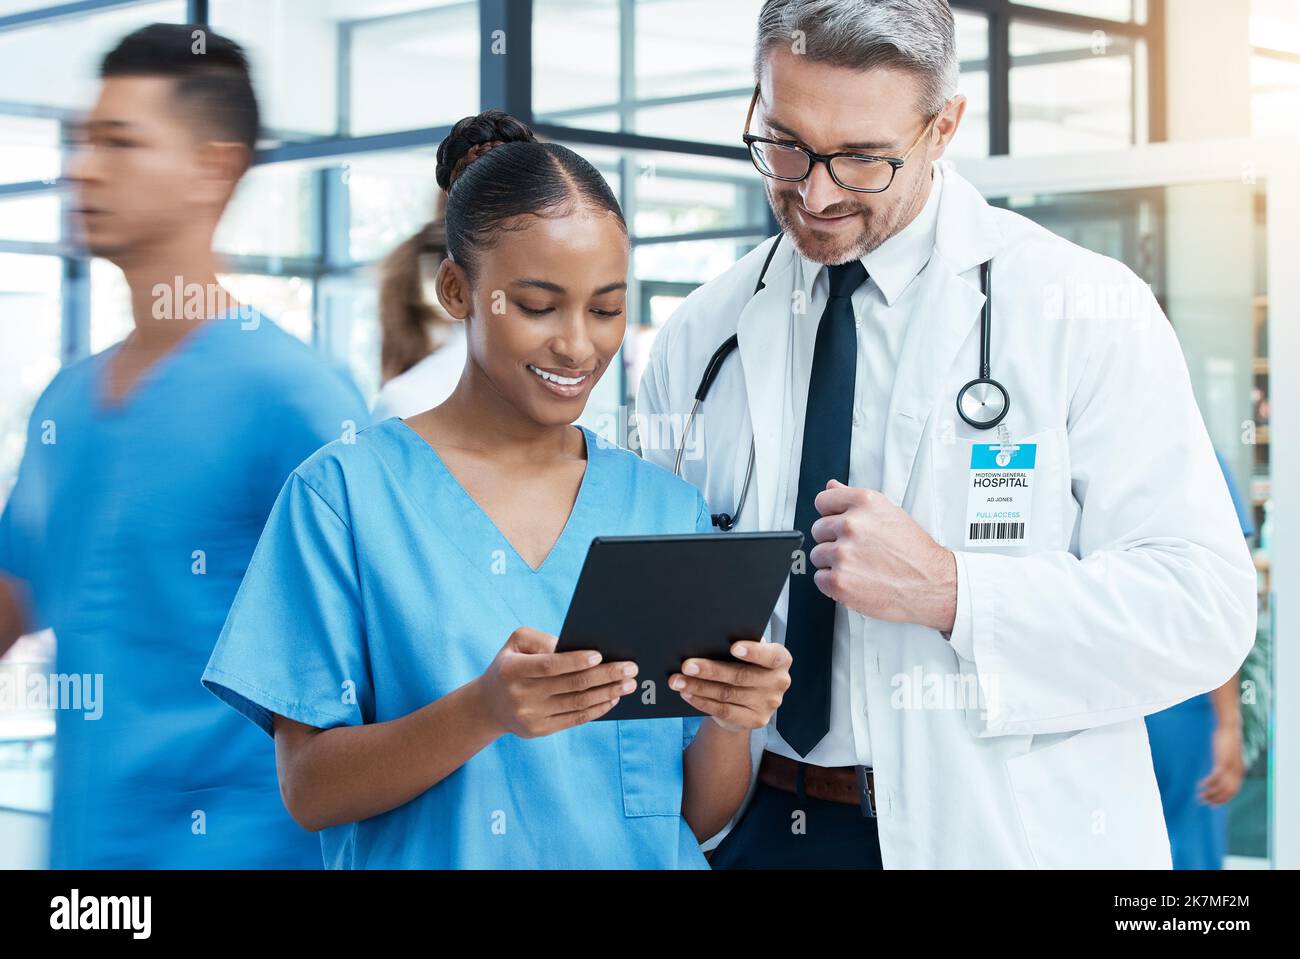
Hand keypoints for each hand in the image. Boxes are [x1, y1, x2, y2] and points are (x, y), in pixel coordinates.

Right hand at [477, 627, 637, 737]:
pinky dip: (598, 708)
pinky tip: (613, 698)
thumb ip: (542, 639)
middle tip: (630, 668)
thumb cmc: (511, 665)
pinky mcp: (540, 730)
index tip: (600, 656)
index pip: (549, 665)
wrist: (489, 705)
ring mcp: (530, 716)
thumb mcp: (516, 643)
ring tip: (628, 683)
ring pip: (577, 704)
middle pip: (571, 685)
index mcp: (512, 670)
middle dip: (605, 676)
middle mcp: (520, 695)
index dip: (575, 661)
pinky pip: (575, 719)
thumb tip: (575, 648)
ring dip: (608, 693)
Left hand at [668, 640, 791, 732]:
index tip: (733, 647)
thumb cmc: (746, 665)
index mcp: (781, 660)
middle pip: (741, 676)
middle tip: (687, 665)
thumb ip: (739, 646)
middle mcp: (779, 682)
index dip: (754, 652)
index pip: (771, 655)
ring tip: (678, 680)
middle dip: (711, 670)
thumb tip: (709, 639)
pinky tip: (687, 693)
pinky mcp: (755, 720)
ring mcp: (768, 704)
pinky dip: (702, 702)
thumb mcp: (749, 654)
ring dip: (699, 687)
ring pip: (728, 694)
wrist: (751, 700)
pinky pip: (724, 711)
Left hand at [808, 479, 956, 631]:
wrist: (931, 584)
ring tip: (860, 566)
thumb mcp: (888, 513)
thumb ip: (854, 500)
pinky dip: (833, 583)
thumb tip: (831, 487)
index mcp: (864, 503)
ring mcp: (843, 553)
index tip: (838, 524)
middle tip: (857, 550)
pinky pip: (819, 578)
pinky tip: (855, 580)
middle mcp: (852, 525)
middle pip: (818, 529)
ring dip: (833, 563)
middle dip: (833, 540)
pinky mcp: (839, 581)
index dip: (830, 515)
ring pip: (817, 555)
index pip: (822, 501)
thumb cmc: (914, 551)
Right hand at [1198, 721, 1244, 805]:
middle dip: (1215, 799)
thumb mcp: (1229, 755)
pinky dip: (1208, 783)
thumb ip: (1228, 764)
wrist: (1230, 729)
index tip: (1213, 804)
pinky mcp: (1223, 762)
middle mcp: (1237, 772)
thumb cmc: (1228, 741)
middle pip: (1227, 792)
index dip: (1223, 800)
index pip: (1233, 792)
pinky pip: (1215, 777)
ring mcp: (1230, 767)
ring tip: (1199, 796)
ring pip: (1221, 787)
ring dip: (1210, 794)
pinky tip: (1200, 785)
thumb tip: (1222, 770)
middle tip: (1203, 802)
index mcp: (1239, 772)